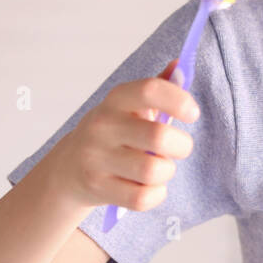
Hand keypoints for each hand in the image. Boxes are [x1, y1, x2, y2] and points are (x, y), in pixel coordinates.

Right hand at [46, 59, 198, 211]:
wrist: (69, 168)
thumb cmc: (113, 133)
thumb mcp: (129, 106)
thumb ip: (158, 87)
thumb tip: (181, 65)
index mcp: (116, 100)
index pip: (150, 89)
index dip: (179, 100)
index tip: (193, 114)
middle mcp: (102, 126)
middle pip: (159, 136)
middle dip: (182, 146)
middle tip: (179, 148)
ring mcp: (96, 158)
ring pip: (153, 170)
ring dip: (167, 172)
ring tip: (160, 167)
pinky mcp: (96, 188)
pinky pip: (142, 198)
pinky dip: (156, 195)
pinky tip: (150, 187)